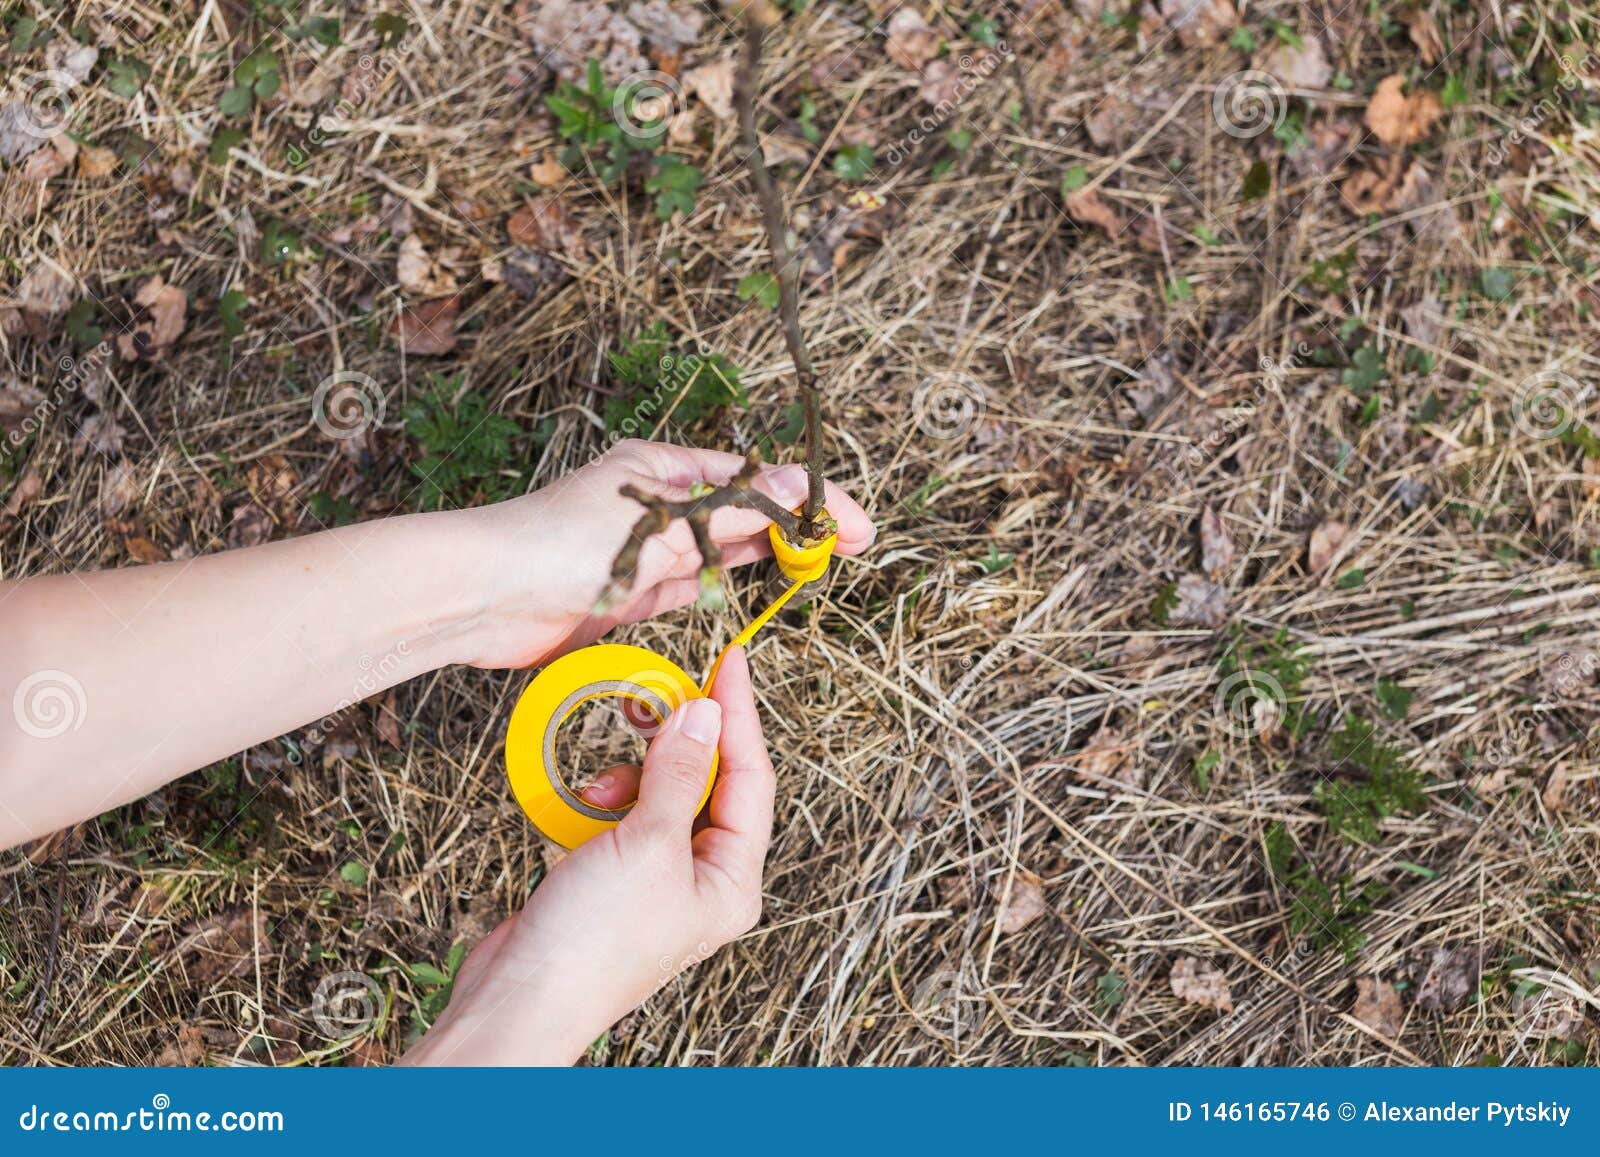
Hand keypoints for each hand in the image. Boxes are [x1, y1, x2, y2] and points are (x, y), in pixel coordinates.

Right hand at [402, 646, 770, 1064]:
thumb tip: (706, 713)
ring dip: (634, 775)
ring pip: (664, 794)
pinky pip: (628, 816)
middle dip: (679, 742)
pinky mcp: (618, 879)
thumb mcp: (646, 842)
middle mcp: (706, 882)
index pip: (752, 778)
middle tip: (655, 698)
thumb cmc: (593, 942)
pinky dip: (608, 801)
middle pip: (711, 782)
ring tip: (602, 787)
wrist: (520, 998)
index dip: (739, 714)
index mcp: (733, 881)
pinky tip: (585, 805)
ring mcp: (661, 881)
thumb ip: (679, 771)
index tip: (731, 660)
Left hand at [452, 440, 874, 668]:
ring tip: (815, 568)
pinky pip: (688, 589)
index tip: (855, 525)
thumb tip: (803, 493)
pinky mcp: (627, 595)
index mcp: (664, 467)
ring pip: (719, 552)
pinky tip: (754, 590)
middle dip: (795, 528)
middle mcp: (656, 504)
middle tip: (850, 548)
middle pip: (742, 513)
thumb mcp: (668, 521)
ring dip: (764, 558)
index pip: (754, 480)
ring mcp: (642, 550)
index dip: (809, 501)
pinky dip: (722, 588)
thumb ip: (740, 513)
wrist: (487, 595)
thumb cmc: (565, 541)